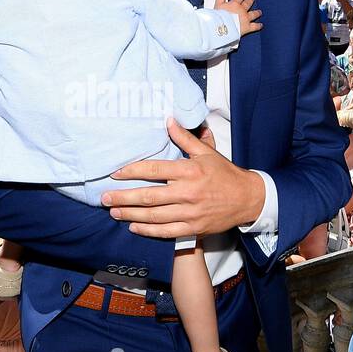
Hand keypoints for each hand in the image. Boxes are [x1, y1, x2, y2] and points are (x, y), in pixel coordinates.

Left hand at [103, 119, 265, 236]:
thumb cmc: (225, 174)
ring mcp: (190, 212)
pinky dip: (148, 230)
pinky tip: (134, 227)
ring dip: (130, 214)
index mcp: (188, 170)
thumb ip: (185, 138)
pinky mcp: (193, 228)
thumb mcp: (206, 152)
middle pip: (147, 196)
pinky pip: (166, 231)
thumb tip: (169, 120)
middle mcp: (187, 192)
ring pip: (153, 216)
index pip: (152, 170)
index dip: (130, 171)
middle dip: (122, 197)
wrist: (248, 198)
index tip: (115, 174)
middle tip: (104, 198)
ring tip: (114, 211)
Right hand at [216, 0, 261, 36]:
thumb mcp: (217, 4)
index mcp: (234, 4)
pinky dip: (258, 25)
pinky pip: (255, 26)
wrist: (223, 28)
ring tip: (259, 12)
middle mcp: (242, 10)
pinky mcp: (248, 27)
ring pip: (253, 14)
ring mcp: (246, 18)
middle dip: (250, 0)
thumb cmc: (219, 18)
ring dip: (257, 12)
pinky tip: (260, 25)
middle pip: (248, 3)